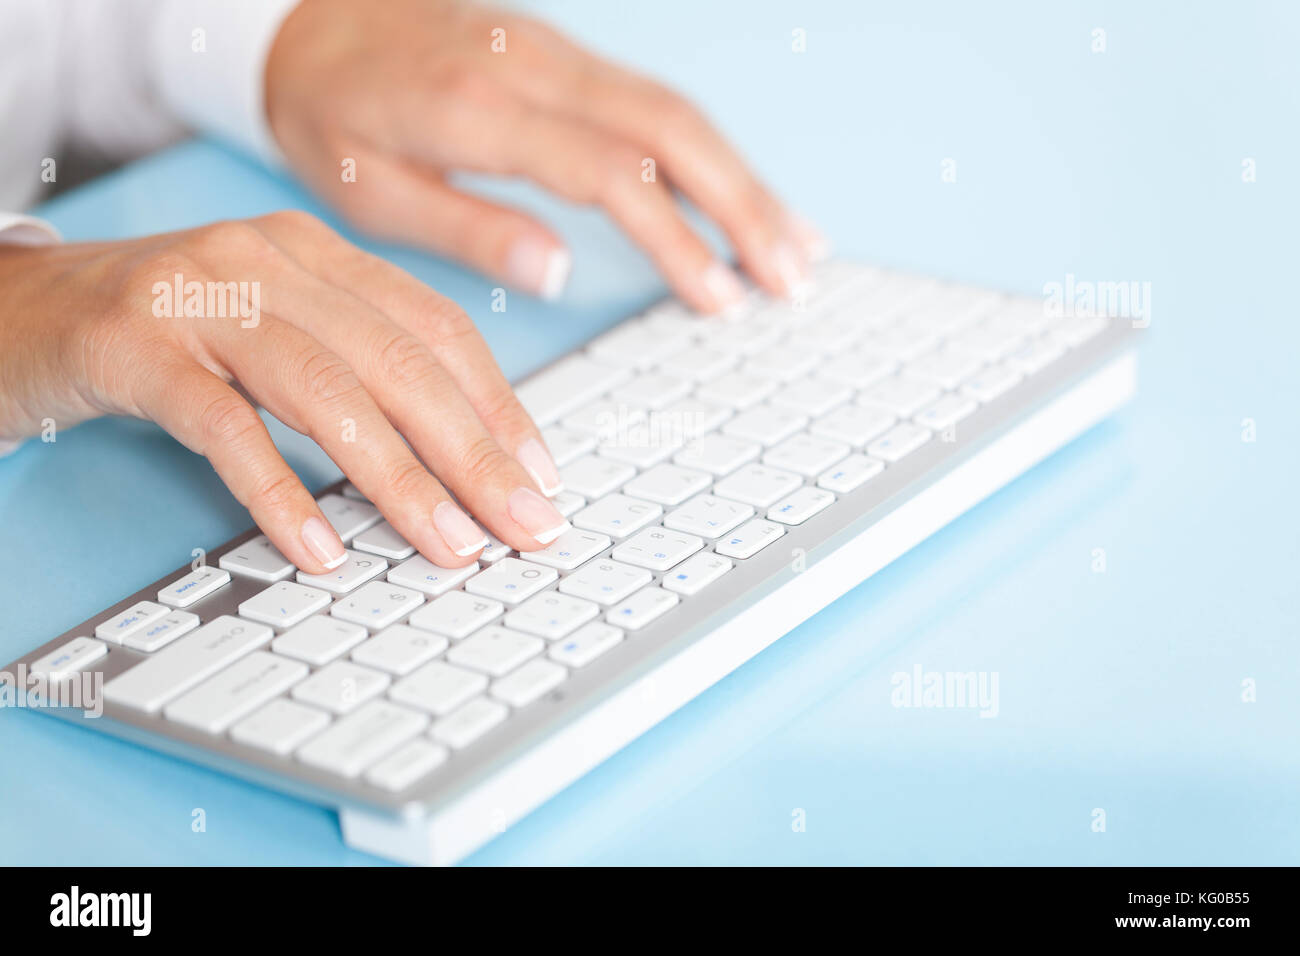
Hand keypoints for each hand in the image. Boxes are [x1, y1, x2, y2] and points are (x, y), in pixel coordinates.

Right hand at [0, 212, 569, 572]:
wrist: (18, 310)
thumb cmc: (166, 334)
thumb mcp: (274, 334)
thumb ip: (355, 373)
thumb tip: (459, 463)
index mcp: (317, 253)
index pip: (435, 329)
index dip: (500, 406)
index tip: (542, 476)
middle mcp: (268, 258)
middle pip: (399, 361)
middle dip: (475, 453)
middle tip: (525, 526)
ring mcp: (199, 294)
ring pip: (327, 390)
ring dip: (400, 479)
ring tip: (450, 545)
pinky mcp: (133, 344)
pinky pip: (223, 425)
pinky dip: (280, 492)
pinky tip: (323, 549)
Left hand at [265, 0, 825, 311]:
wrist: (304, 15)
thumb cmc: (328, 110)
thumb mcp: (366, 187)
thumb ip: (464, 230)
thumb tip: (556, 272)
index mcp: (481, 111)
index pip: (612, 172)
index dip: (678, 238)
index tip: (721, 298)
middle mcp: (535, 70)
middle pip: (673, 128)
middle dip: (746, 207)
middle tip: (794, 280)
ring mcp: (558, 54)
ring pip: (678, 110)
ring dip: (746, 180)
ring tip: (798, 247)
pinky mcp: (565, 56)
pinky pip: (656, 99)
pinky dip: (713, 153)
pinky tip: (744, 194)